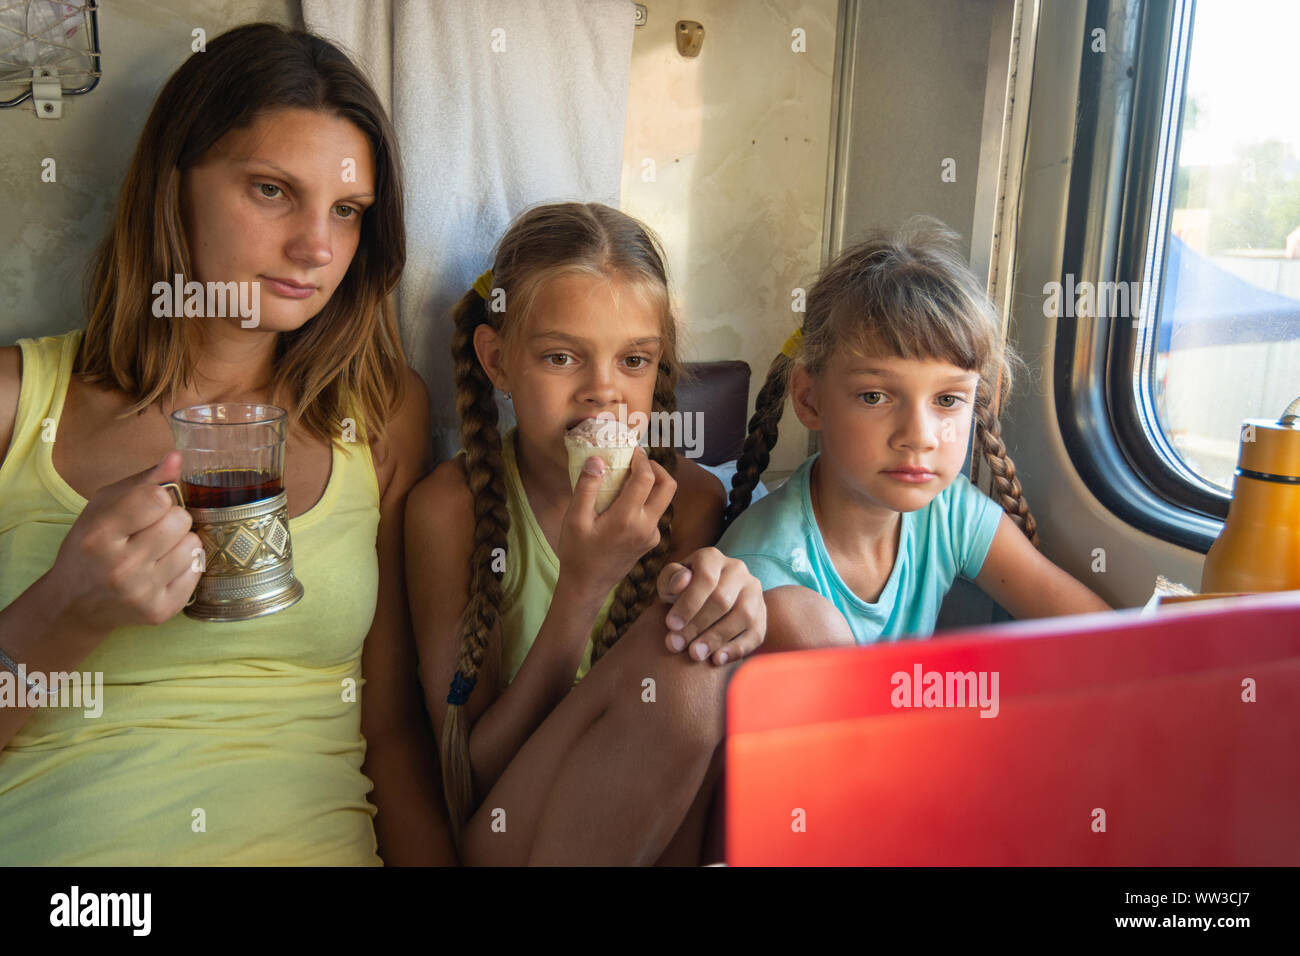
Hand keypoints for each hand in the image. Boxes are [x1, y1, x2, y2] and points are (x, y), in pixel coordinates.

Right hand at [46, 451, 203, 632]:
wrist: (75, 604)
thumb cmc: (91, 547)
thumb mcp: (104, 507)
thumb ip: (143, 481)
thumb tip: (177, 457)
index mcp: (100, 535)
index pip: (158, 498)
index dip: (159, 498)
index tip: (147, 507)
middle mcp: (120, 567)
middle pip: (181, 520)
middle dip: (172, 520)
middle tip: (151, 531)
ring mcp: (142, 592)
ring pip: (193, 545)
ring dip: (180, 543)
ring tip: (157, 551)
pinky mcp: (161, 611)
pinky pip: (198, 570)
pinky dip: (185, 566)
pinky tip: (162, 570)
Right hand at [556, 445, 675, 598]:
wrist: (587, 586)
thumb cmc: (577, 552)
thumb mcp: (575, 519)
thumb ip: (586, 487)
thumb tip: (597, 459)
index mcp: (628, 518)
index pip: (647, 478)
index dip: (642, 459)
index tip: (632, 450)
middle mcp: (646, 526)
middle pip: (668, 486)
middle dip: (657, 467)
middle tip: (639, 460)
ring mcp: (652, 535)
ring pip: (664, 500)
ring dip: (653, 483)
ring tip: (631, 476)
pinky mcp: (650, 541)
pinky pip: (655, 512)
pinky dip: (647, 499)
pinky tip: (627, 498)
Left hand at [656, 547, 765, 664]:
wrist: (704, 601)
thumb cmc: (681, 592)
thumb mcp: (669, 583)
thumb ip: (670, 580)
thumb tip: (682, 581)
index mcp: (712, 558)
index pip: (706, 579)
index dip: (688, 603)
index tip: (670, 625)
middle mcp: (737, 570)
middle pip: (723, 599)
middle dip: (697, 625)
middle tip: (676, 645)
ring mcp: (753, 592)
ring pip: (743, 615)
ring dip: (716, 638)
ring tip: (694, 654)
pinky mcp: (762, 615)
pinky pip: (755, 634)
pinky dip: (736, 649)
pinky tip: (717, 660)